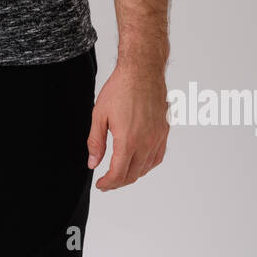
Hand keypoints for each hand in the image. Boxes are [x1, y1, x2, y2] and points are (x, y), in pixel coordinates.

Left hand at [87, 60, 169, 190]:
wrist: (142, 71)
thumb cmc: (120, 89)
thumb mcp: (99, 115)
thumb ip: (96, 142)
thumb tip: (93, 163)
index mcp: (128, 140)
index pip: (118, 174)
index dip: (107, 183)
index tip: (100, 185)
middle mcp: (146, 142)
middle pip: (133, 174)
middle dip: (118, 182)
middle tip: (107, 182)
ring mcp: (157, 137)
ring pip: (146, 168)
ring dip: (132, 175)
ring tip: (120, 173)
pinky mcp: (164, 131)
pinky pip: (158, 156)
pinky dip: (147, 165)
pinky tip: (139, 163)